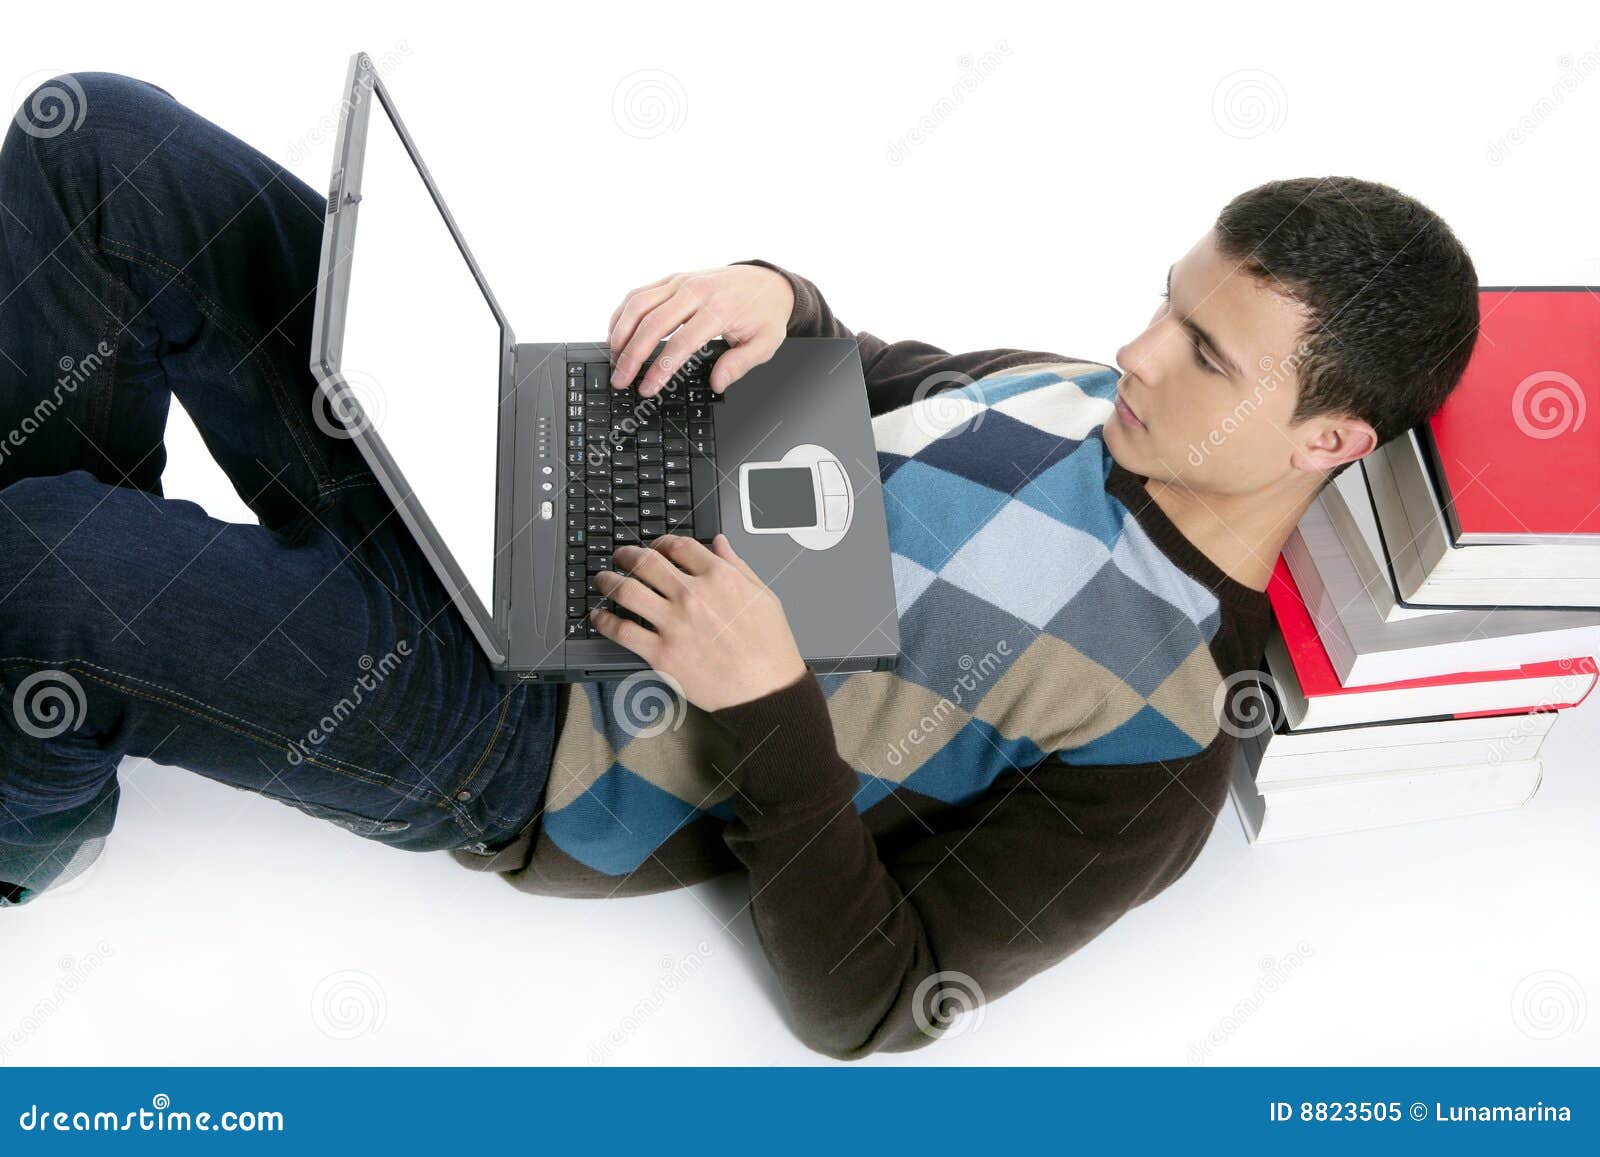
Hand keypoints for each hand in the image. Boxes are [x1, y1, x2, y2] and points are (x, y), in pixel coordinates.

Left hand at [590, 534, 806, 712]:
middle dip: (627, 555)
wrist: (766, 691)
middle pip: (646, 562)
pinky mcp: (662, 654)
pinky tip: (598, 617)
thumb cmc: (770, 646)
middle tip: (620, 557)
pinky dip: (604, 621)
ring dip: (608, 581)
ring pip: (627, 591)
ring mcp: (674, 624)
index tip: (654, 547)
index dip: (660, 542)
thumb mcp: (763, 595)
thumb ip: (737, 566)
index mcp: (719, 578)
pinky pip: (622, 631)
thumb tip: (720, 543)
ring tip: (603, 580)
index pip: (678, 546)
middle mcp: (693, 595)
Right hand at [607, 265, 794, 396]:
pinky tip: (617, 335)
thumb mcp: (766, 343)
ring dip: (620, 333)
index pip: (681, 343)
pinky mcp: (671, 279)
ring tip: (614, 359)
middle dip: (631, 355)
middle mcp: (695, 291)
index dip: (661, 369)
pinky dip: (622, 314)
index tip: (647, 388)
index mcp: (719, 309)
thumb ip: (741, 364)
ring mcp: (680, 282)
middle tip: (620, 379)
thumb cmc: (764, 313)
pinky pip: (638, 294)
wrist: (768, 281)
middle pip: (652, 323)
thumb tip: (717, 383)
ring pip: (638, 304)